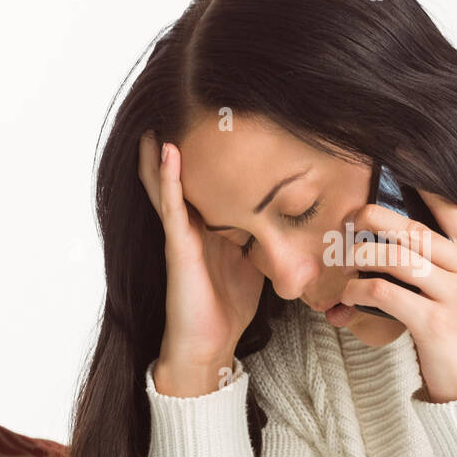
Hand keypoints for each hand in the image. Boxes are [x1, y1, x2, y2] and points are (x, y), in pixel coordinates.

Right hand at [138, 132, 265, 373]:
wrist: (209, 346)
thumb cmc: (228, 308)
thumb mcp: (255, 264)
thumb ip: (265, 240)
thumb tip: (298, 223)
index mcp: (208, 228)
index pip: (205, 184)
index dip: (207, 157)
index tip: (213, 122)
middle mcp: (191, 227)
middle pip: (179, 179)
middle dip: (176, 147)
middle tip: (176, 110)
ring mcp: (181, 235)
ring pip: (166, 185)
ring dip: (162, 154)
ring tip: (159, 120)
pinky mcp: (178, 247)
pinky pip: (171, 207)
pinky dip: (168, 179)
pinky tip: (169, 152)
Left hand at [340, 191, 456, 402]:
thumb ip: (450, 259)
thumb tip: (399, 228)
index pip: (453, 208)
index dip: (422, 184)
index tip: (396, 162)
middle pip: (417, 230)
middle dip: (377, 218)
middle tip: (353, 216)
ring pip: (398, 257)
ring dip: (363, 256)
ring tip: (346, 262)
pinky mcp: (436, 324)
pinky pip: (386, 293)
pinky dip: (359, 289)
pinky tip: (349, 294)